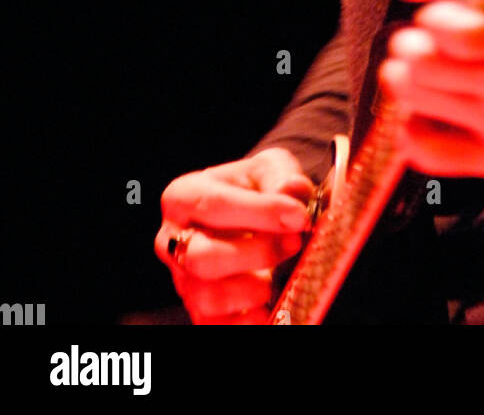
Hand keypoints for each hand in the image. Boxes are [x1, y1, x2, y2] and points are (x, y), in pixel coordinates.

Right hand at [155, 148, 313, 324]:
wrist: (252, 216)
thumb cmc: (255, 189)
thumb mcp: (268, 168)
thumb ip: (282, 176)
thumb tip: (293, 191)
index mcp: (183, 197)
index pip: (213, 206)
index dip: (260, 212)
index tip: (298, 216)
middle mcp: (173, 240)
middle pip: (202, 257)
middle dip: (257, 252)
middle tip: (294, 241)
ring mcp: (183, 279)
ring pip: (208, 297)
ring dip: (256, 288)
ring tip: (282, 271)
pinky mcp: (198, 311)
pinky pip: (217, 326)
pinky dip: (250, 319)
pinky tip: (272, 299)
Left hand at [379, 0, 483, 175]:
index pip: (458, 34)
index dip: (434, 18)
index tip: (440, 15)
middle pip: (424, 68)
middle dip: (409, 46)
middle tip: (418, 41)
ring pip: (416, 103)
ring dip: (404, 80)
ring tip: (420, 69)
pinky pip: (428, 154)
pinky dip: (411, 129)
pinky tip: (424, 109)